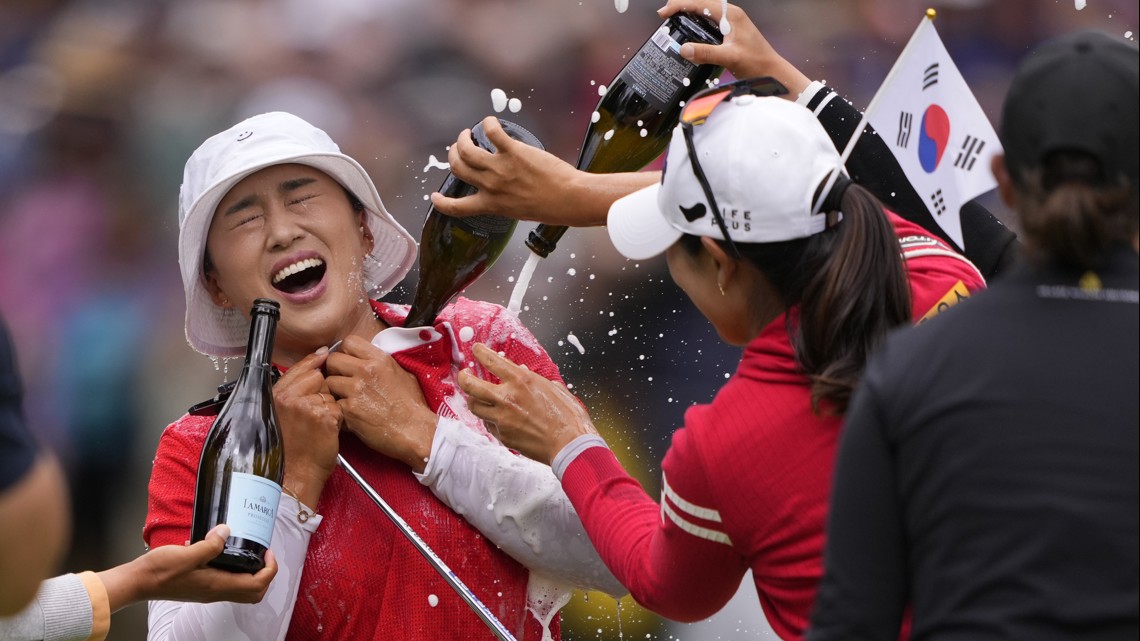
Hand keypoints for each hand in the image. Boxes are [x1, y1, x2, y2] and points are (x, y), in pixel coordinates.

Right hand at [98, 524, 276, 611]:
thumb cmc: (159, 571)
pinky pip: (226, 583)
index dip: (269, 569)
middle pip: (253, 592)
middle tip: (263, 555)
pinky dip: (233, 570)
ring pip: (241, 589)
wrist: (138, 583)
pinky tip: (220, 550)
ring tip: (248, 552)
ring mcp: (208, 591)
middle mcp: (216, 592)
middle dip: (265, 575)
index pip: (257, 585)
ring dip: (251, 574)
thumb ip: (209, 544)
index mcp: (218, 585)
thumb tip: (226, 531)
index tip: (268, 552)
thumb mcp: (187, 554)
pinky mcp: (200, 587)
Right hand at [273, 347, 341, 506]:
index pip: (299, 367)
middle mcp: (290, 398)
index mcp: (276, 395)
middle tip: (314, 412)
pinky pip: (339, 407)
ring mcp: (308, 407)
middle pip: (318, 377)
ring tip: (317, 425)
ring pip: (330, 393)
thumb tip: (317, 357)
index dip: (313, 363)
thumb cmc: (290, 446)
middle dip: (322, 390)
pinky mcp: (325, 417)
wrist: (296, 473)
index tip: (324, 355)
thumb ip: (293, 389)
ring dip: (330, 406)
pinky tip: (326, 431)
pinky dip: (337, 419)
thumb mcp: (281, 413)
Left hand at [324, 335, 437, 471]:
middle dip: (335, 371)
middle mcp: (365, 371)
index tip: (349, 363)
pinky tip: (350, 416)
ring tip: (346, 400)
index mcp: (379, 360)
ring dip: (334, 392)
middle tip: (342, 382)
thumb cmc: (412, 405)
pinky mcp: (349, 411)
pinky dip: (338, 411)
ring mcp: (355, 391)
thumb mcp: (403, 374)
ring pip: (328, 383)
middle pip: (332, 360)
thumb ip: (381, 364)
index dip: (345, 352)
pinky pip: (332, 405)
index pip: (348, 342)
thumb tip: (369, 359)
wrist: (415, 431)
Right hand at [430, 116, 590, 225]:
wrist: (568, 199)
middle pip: (458, 168)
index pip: (458, 208)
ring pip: (467, 150)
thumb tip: (501, 192)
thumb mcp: (519, 211)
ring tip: (468, 133)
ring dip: (464, 138)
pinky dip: (488, 124)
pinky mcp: (514, 152)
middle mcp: (491, 187)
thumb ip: (504, 201)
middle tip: (459, 147)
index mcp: (491, 205)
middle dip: (453, 155)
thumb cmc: (550, 207)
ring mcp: (500, 168)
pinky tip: (491, 122)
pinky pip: (492, 132)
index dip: (442, 203)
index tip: (435, 197)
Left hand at [457, 343, 597, 465]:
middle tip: (464, 375)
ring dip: (474, 400)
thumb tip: (524, 372)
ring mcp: (503, 418)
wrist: (570, 444)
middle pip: (471, 385)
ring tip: (476, 397)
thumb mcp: (554, 389)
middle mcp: (507, 397)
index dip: (481, 353)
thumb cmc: (568, 416)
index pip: (492, 361)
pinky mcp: (503, 436)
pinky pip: (489, 424)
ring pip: (475, 407)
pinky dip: (490, 418)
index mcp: (522, 381)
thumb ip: (534, 380)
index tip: (476, 349)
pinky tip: (496, 417)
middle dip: (463, 378)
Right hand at [659, 0, 811, 95]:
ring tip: (673, 21)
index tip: (665, 12)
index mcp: (731, 15)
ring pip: (704, 13)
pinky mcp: (730, 33)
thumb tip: (684, 49)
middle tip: (665, 15)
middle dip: (682, 7)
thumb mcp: (729, 57)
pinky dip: (696, 24)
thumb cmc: (757, 63)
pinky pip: (709, 23)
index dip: (680, 5)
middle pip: (701, 4)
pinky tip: (689, 32)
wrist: (771, 72)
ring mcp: (730, 23)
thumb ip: (706, 53)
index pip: (700, 3)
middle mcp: (730, 15)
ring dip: (688, 14)